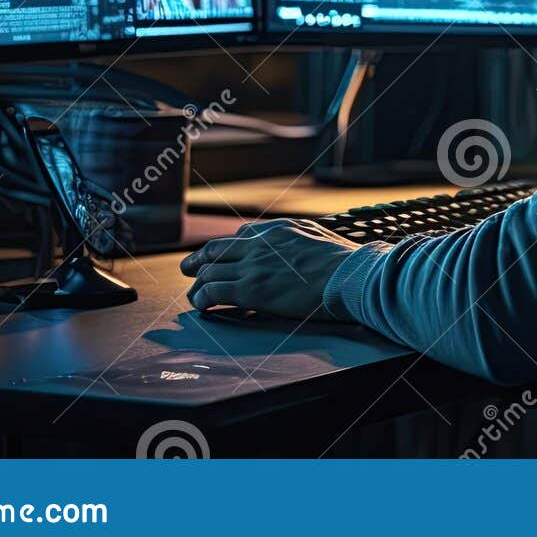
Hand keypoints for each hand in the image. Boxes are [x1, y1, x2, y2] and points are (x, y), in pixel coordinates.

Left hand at [180, 219, 359, 318]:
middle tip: (189, 269)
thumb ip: (298, 234)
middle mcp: (259, 244)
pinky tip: (200, 306)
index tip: (222, 257)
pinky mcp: (250, 290)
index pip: (241, 235)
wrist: (347, 275)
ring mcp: (253, 266)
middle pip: (217, 250)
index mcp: (277, 230)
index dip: (227, 248)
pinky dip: (202, 298)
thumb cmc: (342, 260)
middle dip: (199, 260)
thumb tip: (293, 237)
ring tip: (193, 295)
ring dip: (197, 284)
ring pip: (210, 272)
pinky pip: (213, 292)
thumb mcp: (319, 235)